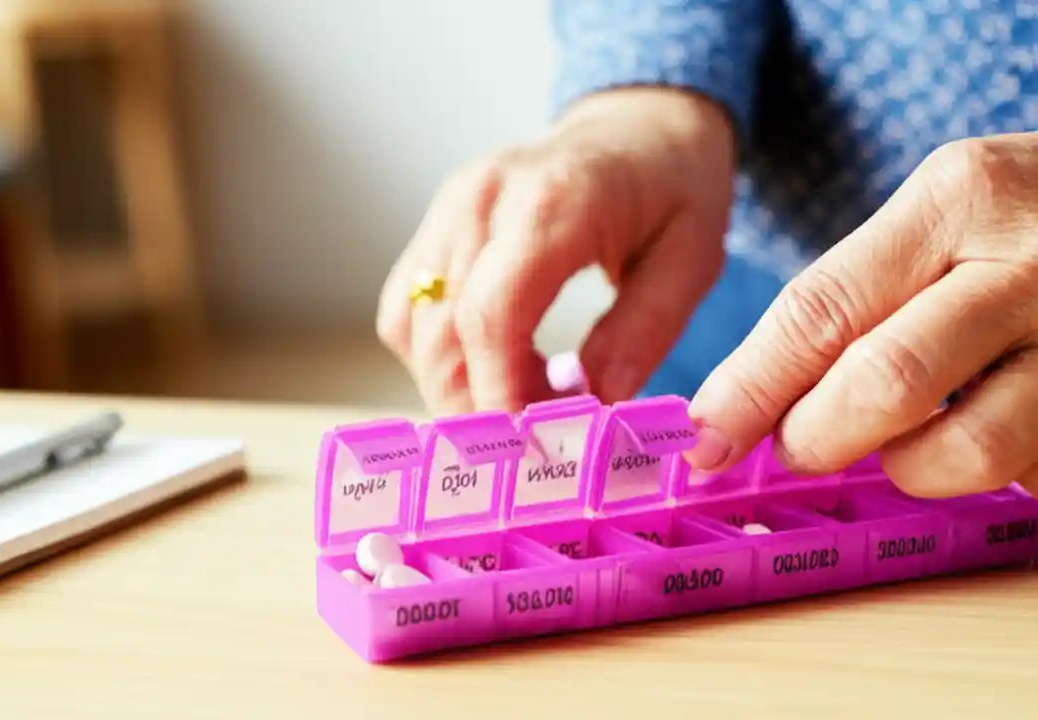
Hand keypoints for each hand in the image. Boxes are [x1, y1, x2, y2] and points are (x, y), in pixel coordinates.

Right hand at [376, 88, 735, 415]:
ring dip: (451, 384)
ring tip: (521, 402)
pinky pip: (407, 307)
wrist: (637, 124)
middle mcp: (483, 198)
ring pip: (410, 324)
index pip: (491, 315)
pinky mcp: (435, 222)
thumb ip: (641, 335)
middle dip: (473, 405)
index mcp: (552, 201)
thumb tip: (592, 410)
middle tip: (529, 446)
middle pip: (440, 330)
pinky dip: (439, 355)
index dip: (498, 395)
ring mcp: (449, 206)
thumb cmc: (674, 189)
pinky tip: (495, 369)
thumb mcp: (692, 262)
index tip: (529, 452)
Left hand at [685, 132, 1037, 497]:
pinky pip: (1028, 470)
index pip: (820, 309)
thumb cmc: (1018, 229)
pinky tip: (983, 428)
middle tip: (798, 448)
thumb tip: (742, 406)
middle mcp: (1032, 259)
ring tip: (906, 439)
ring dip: (907, 466)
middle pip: (883, 383)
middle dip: (817, 435)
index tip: (702, 440)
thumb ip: (855, 299)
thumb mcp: (942, 221)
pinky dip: (984, 471)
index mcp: (960, 197)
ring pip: (965, 449)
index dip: (749, 388)